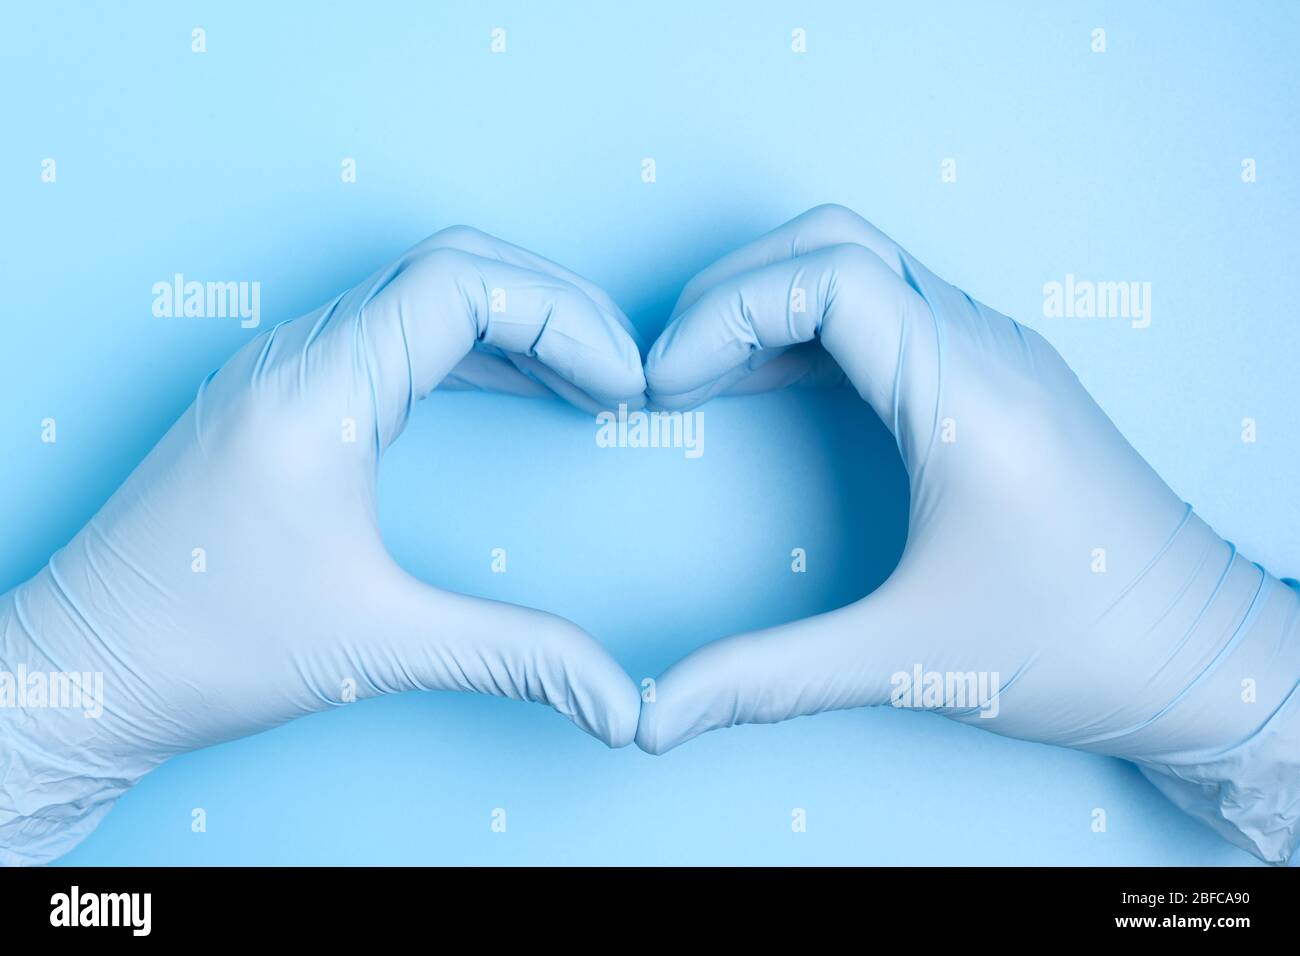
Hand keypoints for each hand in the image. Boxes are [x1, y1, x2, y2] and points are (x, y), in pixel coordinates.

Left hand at [0, 227, 645, 864]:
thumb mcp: (375, 646)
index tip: (623, 385)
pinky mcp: (285, 394)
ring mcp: (285, 367)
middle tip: (623, 373)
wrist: (87, 666)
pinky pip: (395, 332)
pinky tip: (520, 390)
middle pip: (452, 266)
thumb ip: (514, 658)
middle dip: (555, 306)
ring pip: (423, 292)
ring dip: (516, 321)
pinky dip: (473, 348)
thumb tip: (617, 702)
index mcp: (317, 389)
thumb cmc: (202, 644)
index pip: (462, 282)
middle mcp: (297, 355)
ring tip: (590, 380)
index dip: (565, 318)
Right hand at [635, 204, 1299, 862]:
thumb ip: (772, 678)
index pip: (827, 275)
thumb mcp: (913, 661)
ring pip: (867, 267)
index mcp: (969, 393)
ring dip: (774, 302)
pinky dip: (816, 331)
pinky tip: (774, 388)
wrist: (1209, 660)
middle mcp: (988, 349)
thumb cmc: (1085, 647)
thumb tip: (661, 716)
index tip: (667, 386)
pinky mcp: (1001, 383)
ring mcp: (1001, 357)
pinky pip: (894, 313)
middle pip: (837, 243)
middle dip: (734, 289)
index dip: (724, 313)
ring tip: (704, 374)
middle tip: (671, 367)